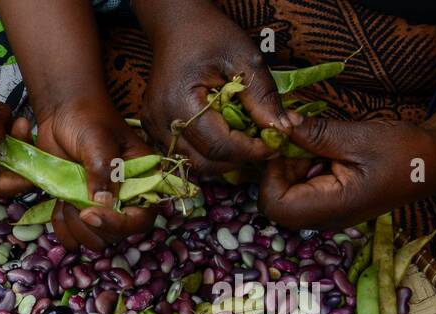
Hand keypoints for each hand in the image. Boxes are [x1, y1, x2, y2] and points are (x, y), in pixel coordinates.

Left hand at [15, 100, 153, 251]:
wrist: (63, 113)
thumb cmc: (86, 118)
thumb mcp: (97, 141)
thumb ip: (103, 171)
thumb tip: (105, 204)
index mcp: (143, 179)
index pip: (141, 218)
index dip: (118, 224)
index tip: (90, 213)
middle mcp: (126, 197)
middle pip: (117, 235)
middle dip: (93, 227)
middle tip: (74, 204)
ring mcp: (102, 205)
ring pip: (95, 239)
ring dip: (76, 228)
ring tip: (66, 201)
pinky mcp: (80, 207)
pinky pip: (74, 234)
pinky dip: (63, 228)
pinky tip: (58, 208)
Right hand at [138, 0, 287, 174]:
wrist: (176, 27)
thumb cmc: (210, 36)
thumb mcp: (245, 58)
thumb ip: (262, 97)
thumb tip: (282, 130)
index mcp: (179, 102)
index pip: (218, 146)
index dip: (251, 151)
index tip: (276, 144)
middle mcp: (160, 122)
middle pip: (204, 163)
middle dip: (238, 160)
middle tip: (264, 146)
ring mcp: (152, 128)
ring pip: (193, 164)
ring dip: (224, 160)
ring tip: (246, 142)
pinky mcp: (153, 129)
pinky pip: (183, 153)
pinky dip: (208, 153)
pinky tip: (225, 137)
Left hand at [258, 115, 435, 230]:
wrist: (435, 162)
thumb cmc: (404, 151)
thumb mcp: (358, 137)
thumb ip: (315, 135)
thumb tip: (279, 124)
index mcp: (332, 208)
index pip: (274, 204)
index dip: (270, 174)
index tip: (285, 146)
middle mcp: (324, 219)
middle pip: (275, 202)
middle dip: (280, 170)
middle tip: (303, 142)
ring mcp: (326, 215)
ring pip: (286, 195)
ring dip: (293, 168)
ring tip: (321, 147)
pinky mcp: (330, 205)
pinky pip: (301, 192)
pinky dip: (304, 170)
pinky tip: (326, 155)